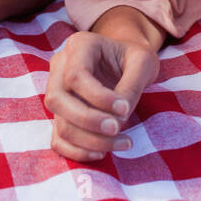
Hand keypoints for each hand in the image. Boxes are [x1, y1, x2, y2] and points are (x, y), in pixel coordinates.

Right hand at [44, 31, 159, 161]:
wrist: (126, 62)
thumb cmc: (134, 58)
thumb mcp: (143, 62)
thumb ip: (132, 85)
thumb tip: (117, 117)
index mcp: (79, 46)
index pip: (75, 75)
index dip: (98, 97)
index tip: (125, 108)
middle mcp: (60, 67)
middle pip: (56, 99)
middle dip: (88, 120)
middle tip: (119, 128)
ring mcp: (57, 92)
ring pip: (59, 122)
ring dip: (88, 140)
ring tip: (123, 143)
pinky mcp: (61, 116)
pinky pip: (58, 140)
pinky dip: (77, 152)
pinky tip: (102, 153)